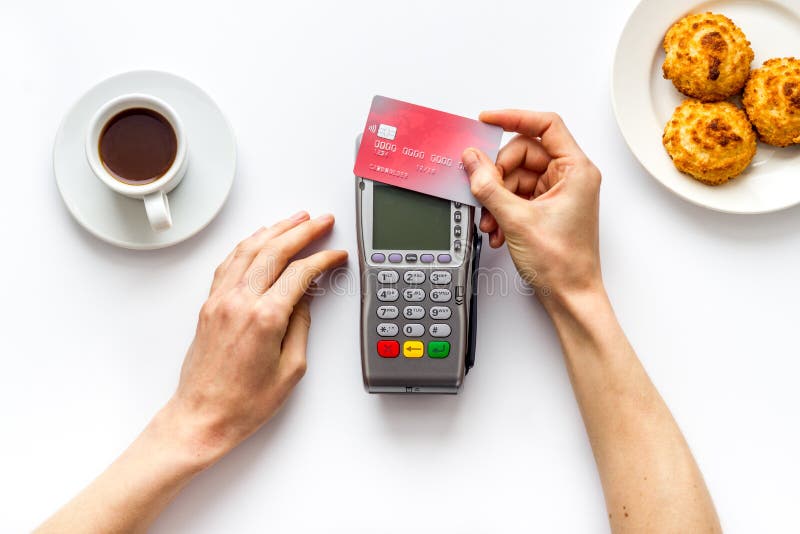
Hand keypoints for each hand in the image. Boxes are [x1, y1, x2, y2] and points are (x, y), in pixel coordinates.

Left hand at [166, 212, 346, 462]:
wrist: (202, 417)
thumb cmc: (244, 403)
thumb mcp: (291, 369)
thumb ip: (301, 326)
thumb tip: (305, 299)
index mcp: (264, 318)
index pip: (300, 273)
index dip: (323, 259)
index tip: (337, 255)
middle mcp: (239, 302)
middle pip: (275, 250)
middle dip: (302, 231)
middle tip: (322, 221)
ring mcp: (220, 300)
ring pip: (249, 249)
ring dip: (275, 230)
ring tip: (294, 219)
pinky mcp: (209, 305)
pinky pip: (229, 263)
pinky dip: (247, 244)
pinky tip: (259, 238)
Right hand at [462, 111, 601, 307]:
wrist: (570, 296)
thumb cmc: (563, 263)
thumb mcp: (517, 220)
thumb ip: (489, 186)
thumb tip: (472, 161)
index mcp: (576, 170)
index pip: (545, 125)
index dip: (514, 118)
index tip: (487, 120)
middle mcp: (569, 178)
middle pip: (523, 154)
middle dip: (498, 175)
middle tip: (484, 194)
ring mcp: (558, 193)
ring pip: (516, 177)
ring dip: (496, 198)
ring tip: (490, 222)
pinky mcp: (546, 209)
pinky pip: (516, 196)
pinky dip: (502, 210)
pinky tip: (497, 229)